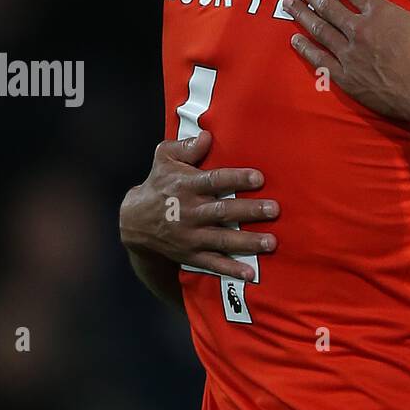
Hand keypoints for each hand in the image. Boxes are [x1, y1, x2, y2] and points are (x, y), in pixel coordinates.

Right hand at [119, 130, 277, 279]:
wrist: (135, 222)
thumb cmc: (159, 184)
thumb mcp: (165, 158)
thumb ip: (186, 146)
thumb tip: (208, 136)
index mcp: (186, 186)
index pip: (214, 180)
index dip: (236, 179)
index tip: (259, 178)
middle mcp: (190, 212)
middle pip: (223, 211)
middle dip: (250, 211)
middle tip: (274, 210)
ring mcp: (191, 236)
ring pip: (222, 239)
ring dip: (248, 241)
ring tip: (271, 242)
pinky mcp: (191, 254)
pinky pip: (213, 263)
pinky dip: (231, 269)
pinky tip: (250, 273)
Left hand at [289, 0, 409, 123]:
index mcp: (381, 13)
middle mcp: (360, 30)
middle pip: (328, 5)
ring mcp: (350, 54)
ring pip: (319, 29)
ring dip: (302, 14)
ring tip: (290, 3)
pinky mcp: (346, 77)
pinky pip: (319, 59)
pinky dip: (305, 48)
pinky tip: (295, 39)